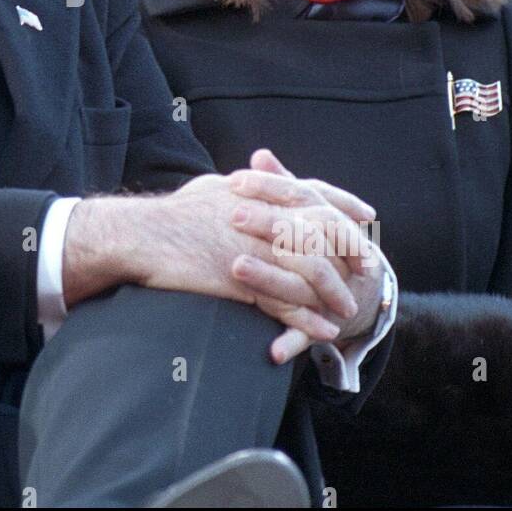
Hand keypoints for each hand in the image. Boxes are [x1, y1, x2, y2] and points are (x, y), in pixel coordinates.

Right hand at [62, 156, 378, 359]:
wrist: (141, 235)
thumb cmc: (169, 215)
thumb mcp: (210, 190)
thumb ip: (238, 187)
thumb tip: (248, 178)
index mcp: (258, 192)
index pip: (312, 191)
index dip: (342, 203)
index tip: (364, 214)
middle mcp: (264, 215)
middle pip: (324, 229)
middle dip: (352, 247)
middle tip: (370, 263)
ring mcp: (256, 248)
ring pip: (312, 269)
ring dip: (334, 291)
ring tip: (348, 309)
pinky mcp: (244, 280)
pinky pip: (286, 304)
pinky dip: (308, 320)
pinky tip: (323, 332)